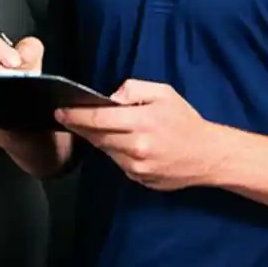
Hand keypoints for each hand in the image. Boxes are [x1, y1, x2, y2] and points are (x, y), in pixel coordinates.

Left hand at [55, 79, 224, 190]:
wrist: (207, 155)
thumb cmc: (185, 121)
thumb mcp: (163, 93)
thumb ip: (133, 89)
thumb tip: (110, 97)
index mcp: (142, 122)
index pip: (98, 118)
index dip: (75, 115)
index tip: (60, 111)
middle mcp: (136, 147)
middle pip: (96, 136)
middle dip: (80, 126)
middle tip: (67, 117)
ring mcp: (137, 167)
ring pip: (105, 150)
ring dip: (98, 138)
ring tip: (96, 127)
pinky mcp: (139, 178)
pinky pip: (118, 162)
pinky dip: (114, 151)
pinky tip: (122, 142)